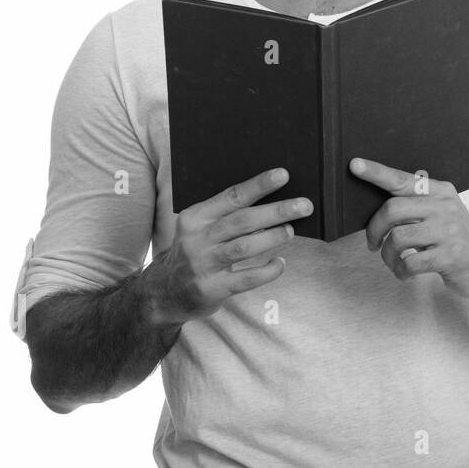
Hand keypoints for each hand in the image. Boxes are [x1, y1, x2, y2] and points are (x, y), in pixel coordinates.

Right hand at [143, 167, 311, 325]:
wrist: (164, 292)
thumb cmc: (195, 252)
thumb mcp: (201, 229)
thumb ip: (228, 216)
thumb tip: (274, 200)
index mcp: (195, 217)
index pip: (231, 196)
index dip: (258, 185)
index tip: (283, 174)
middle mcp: (197, 239)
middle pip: (242, 220)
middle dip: (276, 211)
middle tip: (304, 205)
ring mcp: (203, 265)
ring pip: (244, 247)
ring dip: (272, 237)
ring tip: (291, 230)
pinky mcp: (211, 289)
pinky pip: (246, 278)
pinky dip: (267, 270)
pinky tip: (280, 263)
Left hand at [354, 157, 468, 301]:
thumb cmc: (453, 239)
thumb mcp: (440, 213)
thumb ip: (415, 206)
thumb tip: (376, 210)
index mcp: (440, 191)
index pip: (402, 179)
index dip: (376, 173)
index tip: (355, 165)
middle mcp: (445, 206)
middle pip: (393, 210)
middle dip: (374, 229)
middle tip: (373, 243)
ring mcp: (450, 231)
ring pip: (398, 238)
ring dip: (387, 255)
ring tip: (393, 261)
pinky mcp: (451, 256)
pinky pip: (411, 263)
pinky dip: (400, 271)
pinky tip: (405, 273)